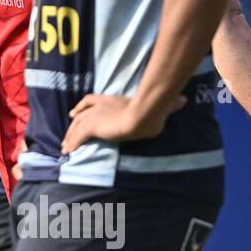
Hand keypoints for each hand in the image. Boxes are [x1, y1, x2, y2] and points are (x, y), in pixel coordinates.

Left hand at [61, 94, 186, 152]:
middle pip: (79, 115)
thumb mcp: (158, 106)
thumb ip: (170, 104)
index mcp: (110, 100)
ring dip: (69, 137)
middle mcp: (98, 107)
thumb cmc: (150, 111)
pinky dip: (72, 144)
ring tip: (65, 147)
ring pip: (75, 127)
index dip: (81, 107)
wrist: (141, 116)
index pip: (89, 100)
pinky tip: (68, 151)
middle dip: (72, 125)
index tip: (74, 112)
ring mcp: (94, 117)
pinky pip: (77, 137)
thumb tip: (185, 100)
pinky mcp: (91, 128)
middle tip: (67, 134)